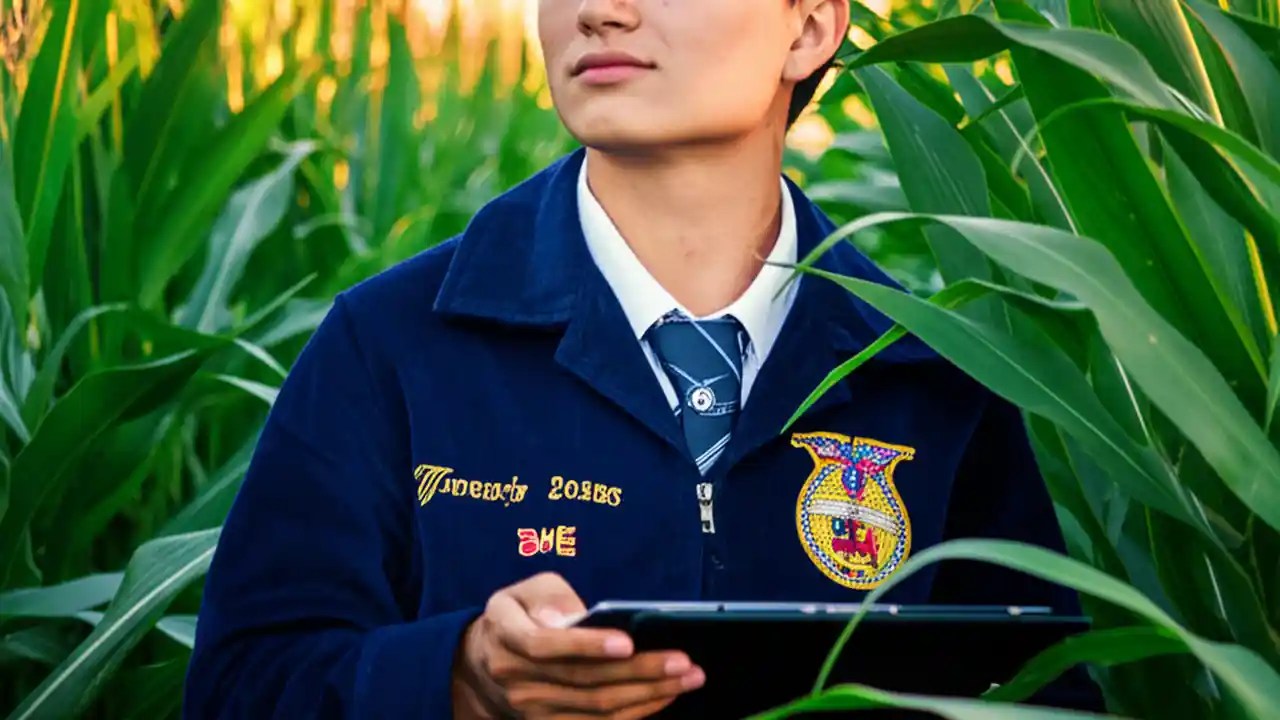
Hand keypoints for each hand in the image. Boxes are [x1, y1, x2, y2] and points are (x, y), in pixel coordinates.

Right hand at [453, 572, 704, 718]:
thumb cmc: (521, 612)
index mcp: (505, 632)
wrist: (485, 659)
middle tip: (684, 662)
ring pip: (595, 708)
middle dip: (639, 672)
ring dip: (647, 694)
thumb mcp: (528, 589)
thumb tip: (575, 619)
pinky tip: (664, 695)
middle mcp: (514, 675)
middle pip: (582, 681)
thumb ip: (552, 597)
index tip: (628, 641)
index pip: (544, 644)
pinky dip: (635, 712)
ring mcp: (530, 707)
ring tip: (688, 678)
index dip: (586, 645)